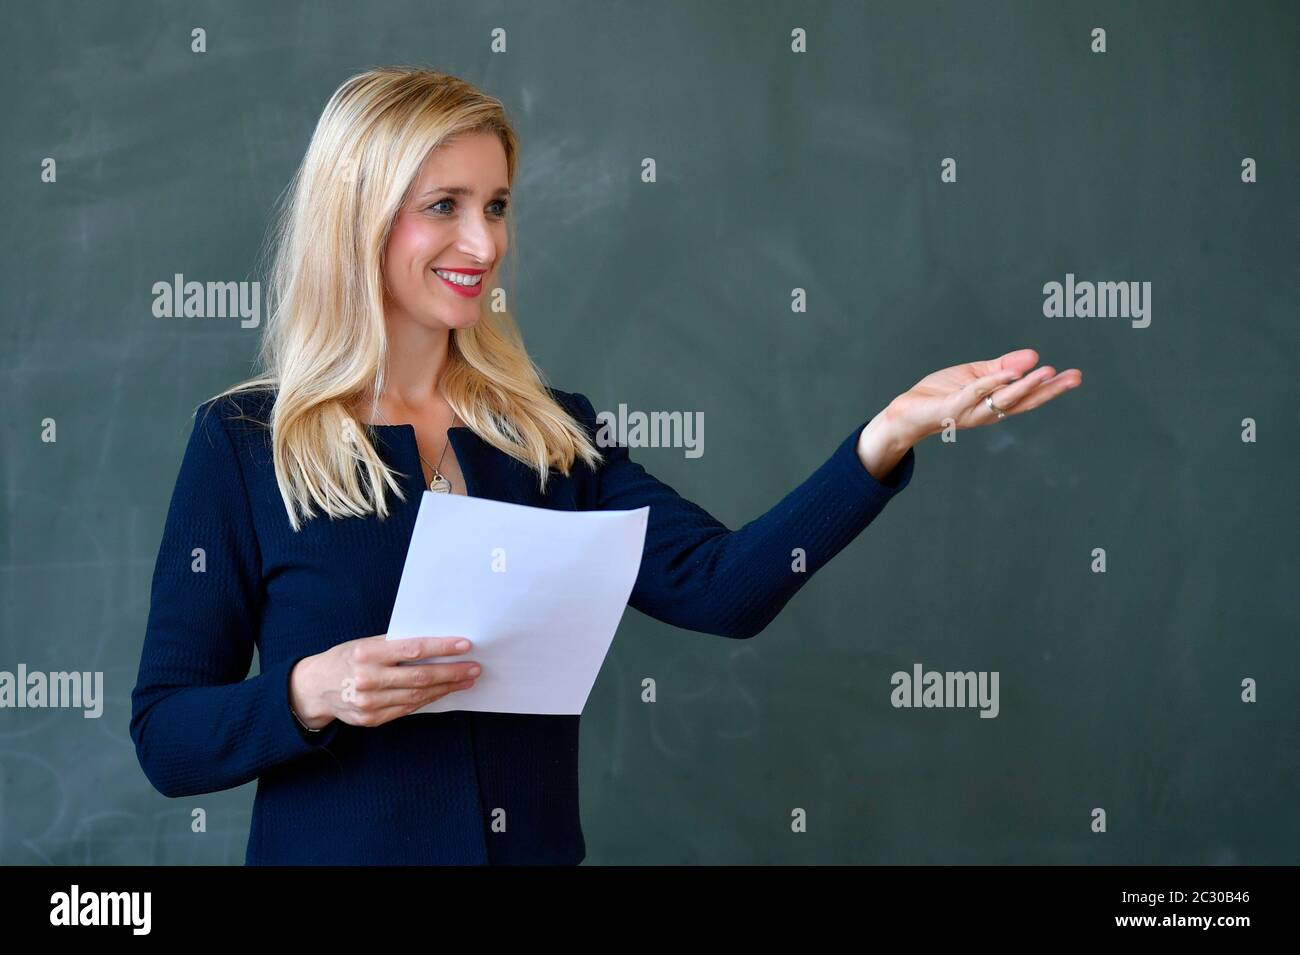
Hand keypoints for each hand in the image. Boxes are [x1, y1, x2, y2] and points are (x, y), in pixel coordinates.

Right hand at [289, 634, 481, 729]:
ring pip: (417, 696)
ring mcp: (369, 703)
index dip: (441, 648)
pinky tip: (444, 692)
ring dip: (446, 688)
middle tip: (474, 667)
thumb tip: (436, 643)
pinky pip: (408, 709)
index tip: (465, 644)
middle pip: (419, 676)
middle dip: (451, 672)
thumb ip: (395, 645)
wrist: (315, 688)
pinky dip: (429, 700)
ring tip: (466, 680)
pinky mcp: (372, 719)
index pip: (412, 649)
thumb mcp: (366, 644)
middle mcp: (367, 680)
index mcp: (366, 654)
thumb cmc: (347, 658)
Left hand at [884, 347, 1081, 443]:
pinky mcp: (952, 408)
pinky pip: (975, 393)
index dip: (1051, 387)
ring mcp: (971, 411)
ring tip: (1048, 372)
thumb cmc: (941, 394)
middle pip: (1024, 400)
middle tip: (1074, 378)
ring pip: (1004, 398)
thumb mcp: (976, 375)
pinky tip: (1008, 374)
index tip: (1074, 376)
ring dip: (1026, 385)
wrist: (908, 411)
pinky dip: (992, 383)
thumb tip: (1033, 355)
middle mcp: (988, 412)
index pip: (1028, 395)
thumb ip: (1002, 366)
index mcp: (996, 404)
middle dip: (1050, 389)